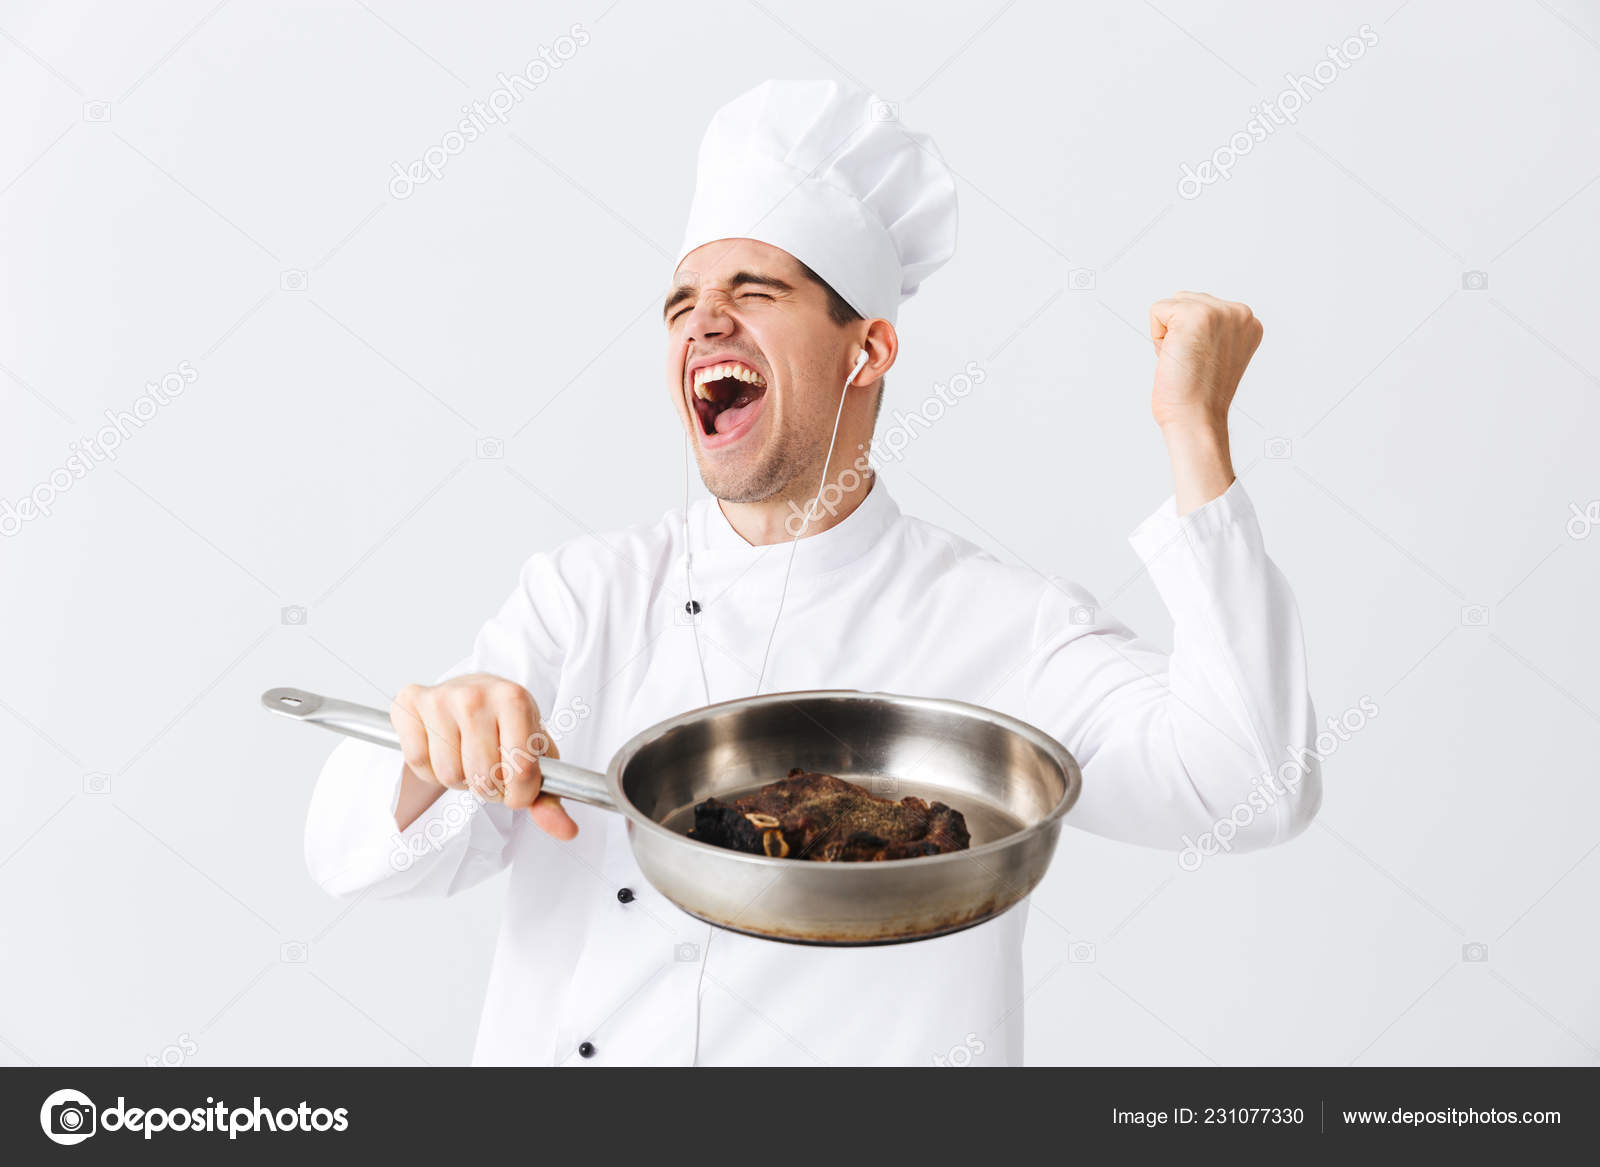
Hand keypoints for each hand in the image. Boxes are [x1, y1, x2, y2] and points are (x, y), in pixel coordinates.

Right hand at [391, 674, 577, 839]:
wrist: (475, 690)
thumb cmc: (506, 724)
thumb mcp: (535, 752)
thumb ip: (549, 795)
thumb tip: (566, 831)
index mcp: (514, 699)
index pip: (520, 770)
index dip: (519, 794)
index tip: (517, 790)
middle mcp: (476, 695)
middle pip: (481, 777)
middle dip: (489, 788)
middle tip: (491, 771)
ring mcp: (439, 697)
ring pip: (448, 774)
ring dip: (460, 780)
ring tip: (467, 759)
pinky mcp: (409, 704)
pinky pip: (417, 762)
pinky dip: (430, 770)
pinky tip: (442, 751)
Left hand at [1147, 292, 1260, 513]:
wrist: (1196, 420)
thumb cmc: (1200, 397)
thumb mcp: (1219, 354)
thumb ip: (1214, 330)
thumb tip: (1194, 321)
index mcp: (1248, 322)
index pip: (1202, 307)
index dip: (1191, 337)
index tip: (1203, 363)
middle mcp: (1240, 313)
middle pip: (1185, 300)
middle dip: (1178, 332)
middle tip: (1191, 364)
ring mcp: (1219, 311)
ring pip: (1171, 305)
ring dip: (1168, 334)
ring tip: (1185, 361)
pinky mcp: (1195, 315)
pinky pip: (1156, 311)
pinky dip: (1157, 338)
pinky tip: (1175, 358)